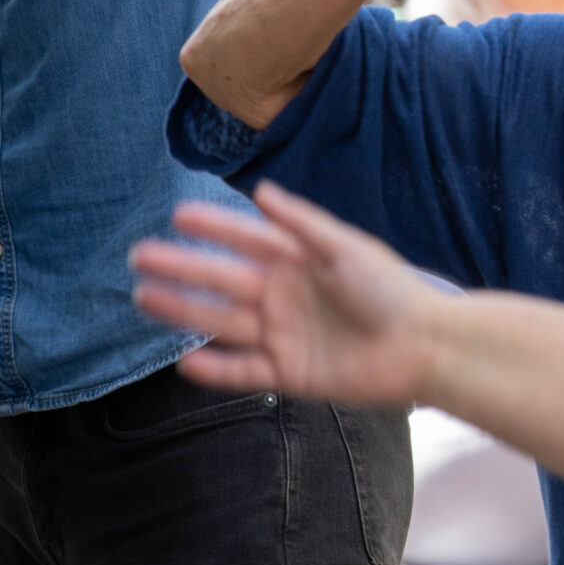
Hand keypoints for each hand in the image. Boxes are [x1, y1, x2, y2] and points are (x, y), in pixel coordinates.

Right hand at [131, 182, 446, 403]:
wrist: (423, 347)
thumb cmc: (391, 290)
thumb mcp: (347, 249)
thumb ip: (303, 224)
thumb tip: (261, 191)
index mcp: (298, 261)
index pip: (246, 240)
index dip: (214, 227)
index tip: (177, 214)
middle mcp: (283, 295)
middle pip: (223, 280)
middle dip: (182, 267)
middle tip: (139, 256)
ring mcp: (283, 335)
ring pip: (223, 322)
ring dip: (183, 310)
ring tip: (144, 298)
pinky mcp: (290, 373)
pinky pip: (244, 372)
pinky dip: (215, 369)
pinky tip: (185, 361)